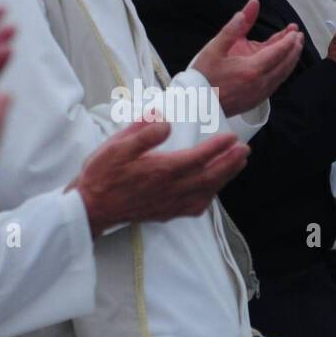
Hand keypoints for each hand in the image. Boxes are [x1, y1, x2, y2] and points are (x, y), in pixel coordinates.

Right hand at [72, 120, 248, 235]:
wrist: (90, 208)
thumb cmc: (102, 174)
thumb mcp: (117, 146)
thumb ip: (144, 132)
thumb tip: (166, 122)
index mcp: (162, 170)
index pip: (199, 157)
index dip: (218, 147)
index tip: (232, 137)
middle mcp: (171, 189)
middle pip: (210, 176)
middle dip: (230, 163)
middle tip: (245, 151)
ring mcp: (170, 204)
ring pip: (206, 192)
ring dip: (224, 178)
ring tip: (236, 165)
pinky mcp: (165, 213)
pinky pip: (195, 207)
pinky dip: (209, 196)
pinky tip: (211, 190)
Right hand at [192, 0, 302, 115]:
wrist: (195, 107)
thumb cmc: (203, 78)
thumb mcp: (214, 49)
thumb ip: (234, 28)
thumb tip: (249, 8)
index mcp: (252, 69)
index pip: (279, 52)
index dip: (289, 40)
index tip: (294, 30)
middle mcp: (260, 84)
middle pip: (286, 64)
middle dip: (294, 49)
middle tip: (298, 36)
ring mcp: (260, 94)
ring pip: (283, 75)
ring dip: (290, 60)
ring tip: (294, 48)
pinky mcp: (256, 101)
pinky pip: (275, 84)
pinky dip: (282, 72)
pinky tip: (281, 66)